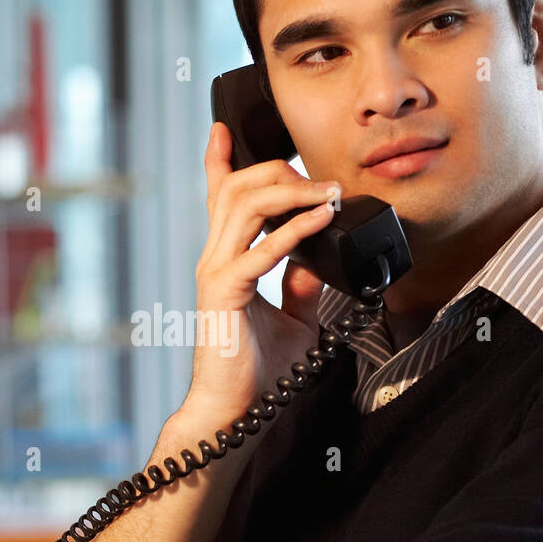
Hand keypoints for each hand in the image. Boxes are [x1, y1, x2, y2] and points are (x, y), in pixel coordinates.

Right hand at [187, 121, 338, 423]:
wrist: (235, 412)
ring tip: (327, 191)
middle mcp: (216, 258)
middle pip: (235, 188)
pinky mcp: (225, 293)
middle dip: (277, 169)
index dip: (217, 161)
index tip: (223, 129)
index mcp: (226, 260)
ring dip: (290, 191)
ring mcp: (217, 272)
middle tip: (318, 176)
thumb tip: (317, 258)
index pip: (219, 199)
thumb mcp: (294, 320)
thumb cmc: (256, 372)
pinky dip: (294, 230)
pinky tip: (321, 219)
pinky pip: (261, 250)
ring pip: (242, 205)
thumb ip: (301, 286)